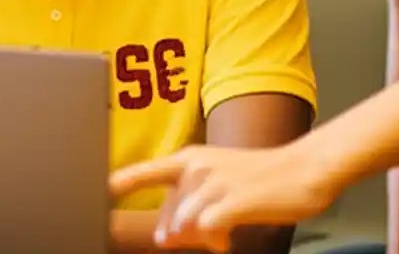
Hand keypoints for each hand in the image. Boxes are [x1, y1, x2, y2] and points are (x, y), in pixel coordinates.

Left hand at [109, 141, 339, 251]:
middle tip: (210, 235)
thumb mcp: (220, 183)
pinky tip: (226, 239)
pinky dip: (214, 238)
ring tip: (222, 234)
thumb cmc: (262, 178)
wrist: (306, 169)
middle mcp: (196, 166)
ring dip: (201, 237)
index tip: (92, 199)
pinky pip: (206, 228)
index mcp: (188, 159)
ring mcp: (214, 181)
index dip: (115, 187)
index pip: (140, 173)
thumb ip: (189, 205)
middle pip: (168, 213)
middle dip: (178, 232)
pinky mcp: (232, 199)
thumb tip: (166, 235)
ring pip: (185, 222)